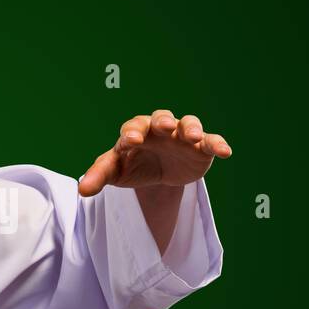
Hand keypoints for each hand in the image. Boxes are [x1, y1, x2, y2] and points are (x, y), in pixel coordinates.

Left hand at [78, 110, 231, 196]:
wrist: (157, 173)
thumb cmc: (132, 165)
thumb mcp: (115, 171)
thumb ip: (99, 176)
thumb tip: (82, 190)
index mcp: (136, 131)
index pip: (132, 127)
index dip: (131, 132)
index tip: (130, 141)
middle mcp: (159, 129)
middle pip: (161, 118)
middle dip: (162, 121)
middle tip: (163, 127)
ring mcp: (181, 136)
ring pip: (188, 124)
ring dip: (191, 127)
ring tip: (193, 137)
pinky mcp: (200, 147)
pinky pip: (210, 141)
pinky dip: (217, 143)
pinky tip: (225, 151)